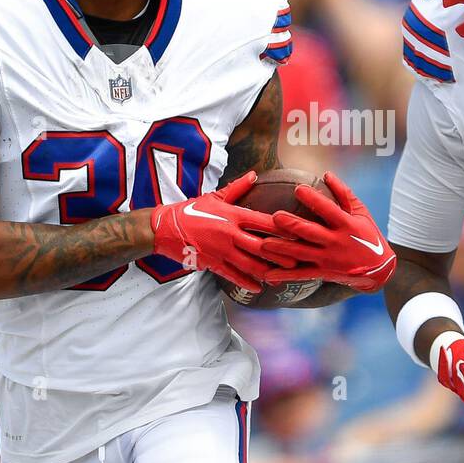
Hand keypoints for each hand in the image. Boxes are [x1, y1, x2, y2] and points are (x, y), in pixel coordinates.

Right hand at [150, 171, 292, 292]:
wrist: (164, 228)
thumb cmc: (191, 210)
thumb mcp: (215, 197)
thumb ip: (237, 188)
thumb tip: (254, 174)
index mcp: (232, 215)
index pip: (263, 221)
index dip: (282, 227)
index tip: (299, 231)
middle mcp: (229, 233)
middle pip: (261, 245)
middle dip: (280, 254)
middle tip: (299, 260)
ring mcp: (221, 250)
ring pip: (249, 264)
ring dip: (267, 271)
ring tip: (282, 277)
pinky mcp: (212, 263)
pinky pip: (232, 275)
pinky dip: (246, 282)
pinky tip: (258, 288)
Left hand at [259, 172, 395, 292]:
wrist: (379, 270)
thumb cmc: (368, 236)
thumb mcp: (361, 213)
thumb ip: (344, 193)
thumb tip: (327, 173)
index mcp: (347, 225)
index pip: (329, 210)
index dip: (314, 199)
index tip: (298, 189)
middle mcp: (336, 242)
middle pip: (311, 233)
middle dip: (293, 225)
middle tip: (275, 217)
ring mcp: (329, 259)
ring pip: (302, 253)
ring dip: (282, 249)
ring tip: (264, 244)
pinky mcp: (323, 272)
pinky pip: (301, 274)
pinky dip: (284, 275)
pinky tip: (268, 274)